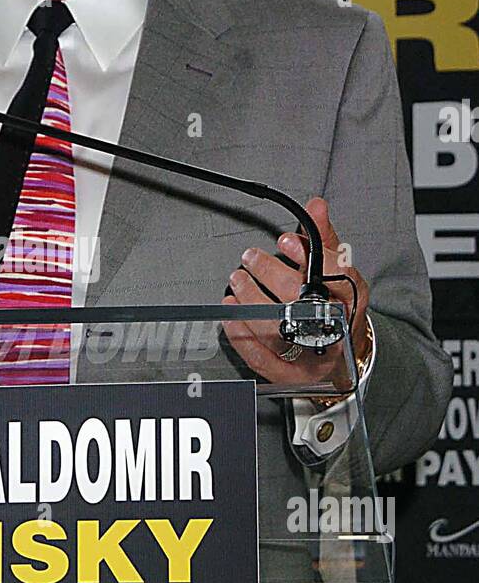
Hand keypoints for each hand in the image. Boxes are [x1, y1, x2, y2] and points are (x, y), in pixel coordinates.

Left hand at [220, 197, 370, 386]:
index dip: (310, 257)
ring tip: (237, 281)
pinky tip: (230, 316)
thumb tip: (316, 207)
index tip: (286, 240)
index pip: (338, 277)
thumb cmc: (337, 311)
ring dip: (250, 301)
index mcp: (351, 302)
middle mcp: (335, 331)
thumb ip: (324, 241)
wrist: (343, 357)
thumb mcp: (336, 274)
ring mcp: (313, 356)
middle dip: (271, 274)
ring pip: (278, 329)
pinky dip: (242, 336)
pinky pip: (262, 358)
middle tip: (251, 257)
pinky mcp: (291, 375)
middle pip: (302, 301)